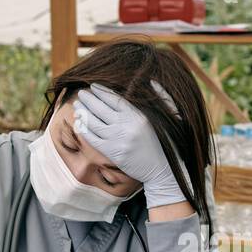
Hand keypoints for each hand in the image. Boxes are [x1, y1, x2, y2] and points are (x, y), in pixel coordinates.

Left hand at [73, 83, 184, 207]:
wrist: (163, 170)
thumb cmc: (167, 143)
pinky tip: (79, 123)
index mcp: (139, 115)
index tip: (94, 86)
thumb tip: (152, 81)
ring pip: (94, 122)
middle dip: (89, 99)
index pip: (115, 99)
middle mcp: (127, 126)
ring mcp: (118, 140)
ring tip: (78, 106)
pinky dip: (84, 129)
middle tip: (82, 94)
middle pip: (101, 108)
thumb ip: (164, 97)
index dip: (102, 91)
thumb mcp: (173, 116)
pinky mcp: (113, 153)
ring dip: (83, 112)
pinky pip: (93, 139)